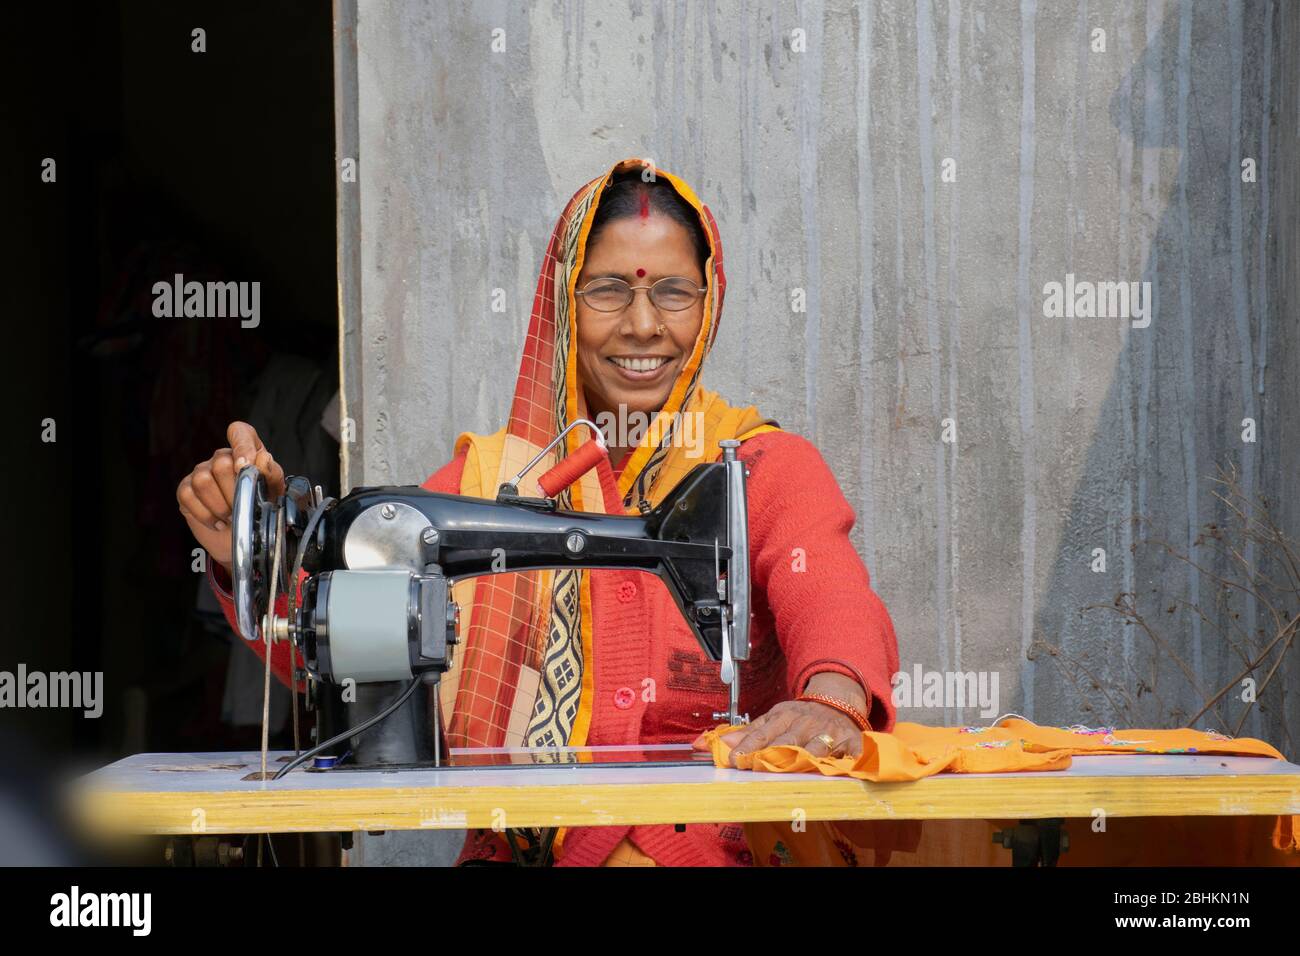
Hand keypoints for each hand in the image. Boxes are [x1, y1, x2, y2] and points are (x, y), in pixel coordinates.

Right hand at [176, 421, 284, 570]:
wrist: (246, 537)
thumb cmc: (262, 508)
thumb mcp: (274, 491)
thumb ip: (271, 473)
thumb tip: (262, 459)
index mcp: (246, 452)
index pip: (240, 432)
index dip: (241, 446)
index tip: (244, 467)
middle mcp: (221, 458)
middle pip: (221, 464)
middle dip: (234, 492)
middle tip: (243, 507)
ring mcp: (201, 472)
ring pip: (202, 481)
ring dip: (219, 505)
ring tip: (231, 517)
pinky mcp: (186, 489)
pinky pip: (188, 496)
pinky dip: (205, 514)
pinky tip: (218, 522)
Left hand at [693, 672, 868, 766]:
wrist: (836, 702)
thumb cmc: (800, 717)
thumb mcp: (773, 718)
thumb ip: (746, 733)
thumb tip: (715, 743)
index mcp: (784, 716)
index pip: (763, 733)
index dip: (748, 747)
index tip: (734, 760)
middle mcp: (805, 723)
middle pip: (787, 741)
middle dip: (771, 755)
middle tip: (755, 768)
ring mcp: (829, 732)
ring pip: (814, 748)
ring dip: (801, 760)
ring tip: (788, 772)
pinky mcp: (851, 742)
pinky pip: (848, 753)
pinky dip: (845, 761)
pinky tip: (838, 769)